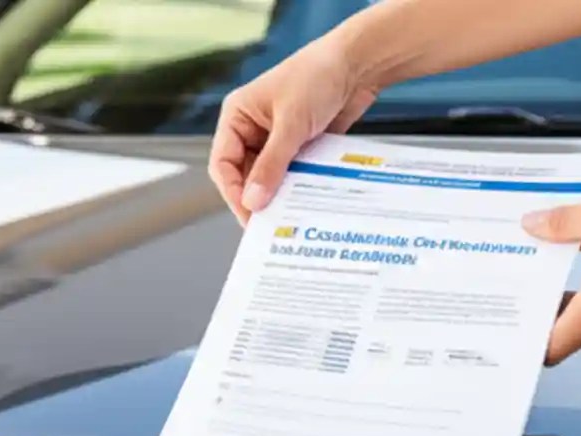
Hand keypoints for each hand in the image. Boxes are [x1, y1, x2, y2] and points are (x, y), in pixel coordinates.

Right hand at [209, 37, 380, 223]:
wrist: (358, 64)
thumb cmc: (317, 77)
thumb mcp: (291, 123)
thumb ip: (271, 165)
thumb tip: (253, 202)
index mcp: (237, 117)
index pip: (223, 164)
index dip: (234, 193)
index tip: (250, 218)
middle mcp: (252, 129)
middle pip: (245, 175)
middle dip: (258, 199)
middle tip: (273, 227)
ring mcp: (277, 138)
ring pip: (271, 177)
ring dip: (281, 195)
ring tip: (292, 220)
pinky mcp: (301, 145)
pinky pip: (295, 173)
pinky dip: (300, 187)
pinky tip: (309, 204)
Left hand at [523, 191, 580, 364]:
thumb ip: (562, 222)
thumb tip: (531, 224)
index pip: (550, 348)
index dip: (523, 343)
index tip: (501, 327)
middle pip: (563, 329)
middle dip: (535, 309)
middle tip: (507, 284)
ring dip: (561, 292)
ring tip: (534, 261)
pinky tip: (574, 249)